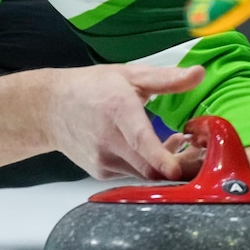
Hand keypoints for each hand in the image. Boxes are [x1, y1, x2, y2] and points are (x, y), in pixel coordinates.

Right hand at [41, 64, 204, 180]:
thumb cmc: (91, 88)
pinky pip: (133, 175)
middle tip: (200, 153)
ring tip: (177, 144)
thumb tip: (199, 74)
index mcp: (118, 111)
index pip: (140, 141)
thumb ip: (166, 78)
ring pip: (144, 175)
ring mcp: (103, 160)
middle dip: (180, 167)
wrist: (49, 109)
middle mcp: (109, 141)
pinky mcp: (101, 172)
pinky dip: (148, 166)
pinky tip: (153, 150)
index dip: (161, 158)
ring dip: (166, 166)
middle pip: (149, 168)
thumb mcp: (129, 75)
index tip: (176, 168)